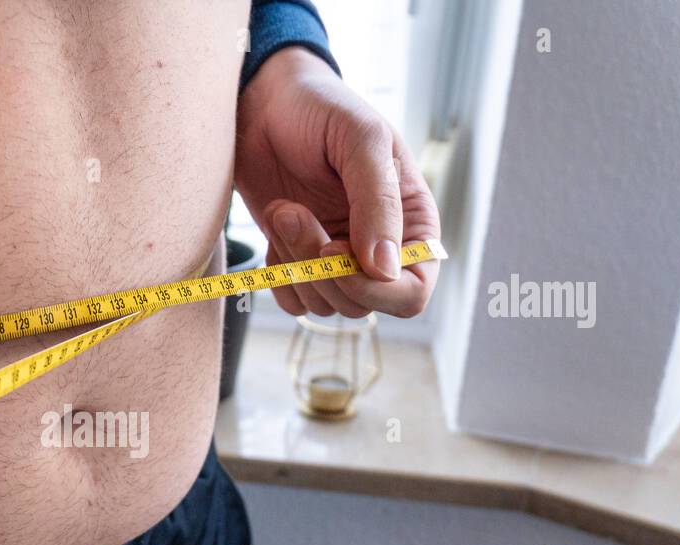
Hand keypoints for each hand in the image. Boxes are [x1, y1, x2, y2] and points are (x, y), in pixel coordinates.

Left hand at [235, 46, 441, 318]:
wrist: (267, 104)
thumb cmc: (322, 110)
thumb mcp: (361, 141)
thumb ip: (378, 202)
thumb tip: (384, 268)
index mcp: (412, 223)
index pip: (412, 291)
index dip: (375, 288)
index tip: (336, 248)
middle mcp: (380, 249)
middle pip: (362, 304)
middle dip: (322, 268)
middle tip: (294, 213)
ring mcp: (340, 259)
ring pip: (324, 304)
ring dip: (295, 264)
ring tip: (284, 209)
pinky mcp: (302, 262)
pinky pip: (294, 303)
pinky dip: (280, 276)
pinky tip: (277, 231)